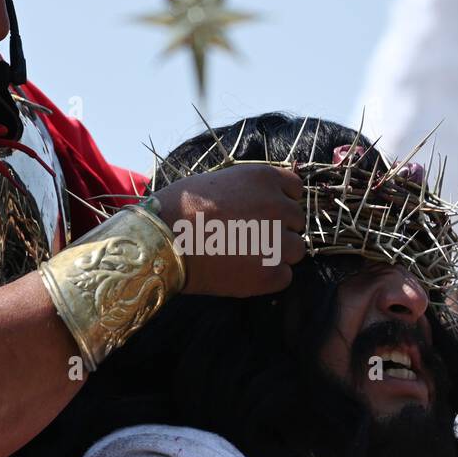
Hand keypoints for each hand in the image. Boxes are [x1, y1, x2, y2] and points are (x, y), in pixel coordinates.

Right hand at [155, 164, 305, 296]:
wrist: (160, 241)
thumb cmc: (179, 209)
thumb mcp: (218, 181)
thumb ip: (249, 190)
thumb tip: (263, 201)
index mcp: (265, 179)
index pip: (295, 191)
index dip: (280, 203)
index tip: (263, 213)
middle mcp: (277, 206)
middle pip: (296, 221)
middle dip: (278, 229)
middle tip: (249, 237)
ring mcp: (277, 241)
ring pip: (295, 250)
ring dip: (277, 253)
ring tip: (245, 256)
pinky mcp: (270, 273)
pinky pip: (284, 276)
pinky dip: (267, 277)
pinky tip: (241, 272)